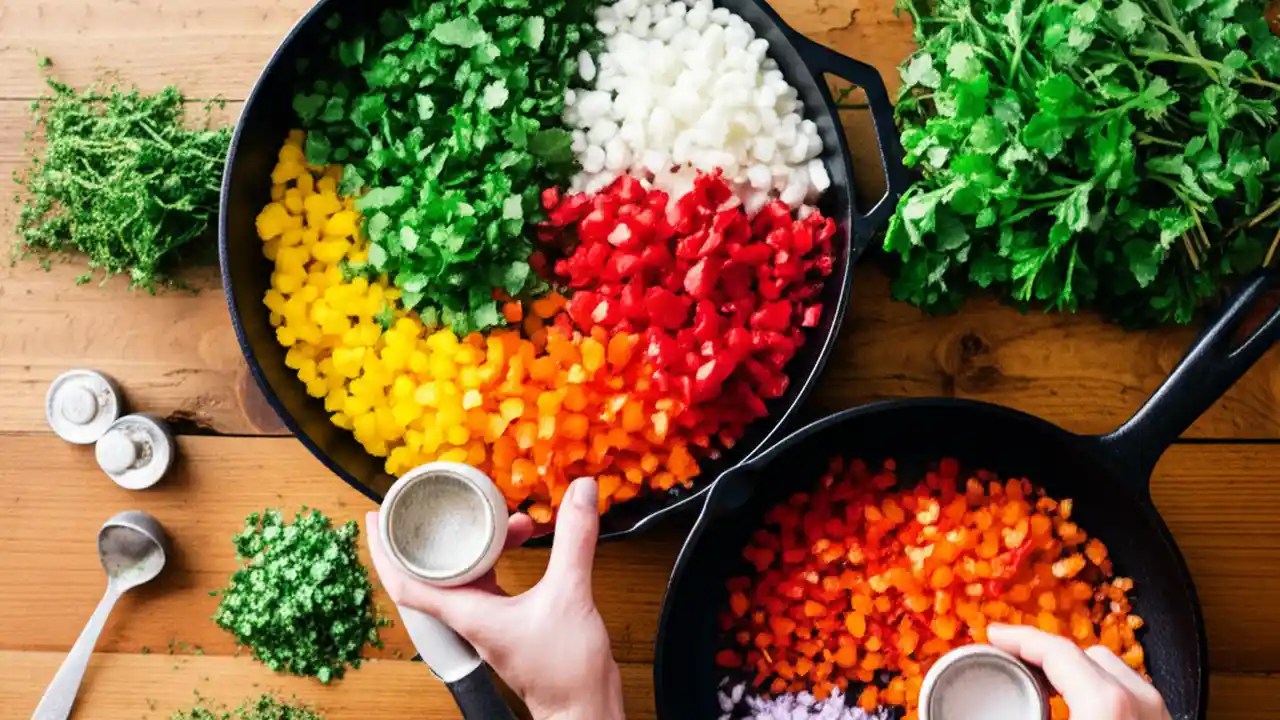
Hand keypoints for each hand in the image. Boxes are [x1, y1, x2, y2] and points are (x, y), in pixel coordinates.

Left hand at [366, 476, 623, 719]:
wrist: (583, 711)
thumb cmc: (565, 672)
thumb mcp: (569, 594)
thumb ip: (575, 539)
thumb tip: (580, 493)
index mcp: (467, 613)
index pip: (405, 583)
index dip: (383, 549)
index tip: (374, 517)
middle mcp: (470, 617)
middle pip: (432, 571)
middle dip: (435, 533)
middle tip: (436, 501)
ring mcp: (487, 621)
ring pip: (464, 573)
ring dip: (479, 542)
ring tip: (505, 518)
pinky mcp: (507, 622)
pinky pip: (488, 582)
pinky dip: (498, 557)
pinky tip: (519, 543)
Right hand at [987, 623, 1170, 719]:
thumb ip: (1017, 711)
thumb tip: (975, 712)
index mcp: (1107, 702)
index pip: (1057, 650)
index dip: (1019, 638)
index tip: (995, 635)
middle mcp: (1141, 702)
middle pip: (1090, 656)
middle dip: (1050, 657)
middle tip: (1018, 666)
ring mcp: (1161, 717)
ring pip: (1116, 674)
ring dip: (1079, 675)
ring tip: (1048, 690)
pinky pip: (1133, 698)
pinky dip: (1103, 694)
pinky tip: (1082, 712)